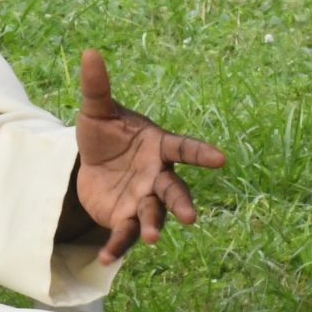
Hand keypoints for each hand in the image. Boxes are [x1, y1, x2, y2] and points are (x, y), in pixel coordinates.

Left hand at [67, 49, 227, 263]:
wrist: (90, 164)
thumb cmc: (104, 134)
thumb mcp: (96, 111)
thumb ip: (97, 87)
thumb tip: (89, 53)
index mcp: (158, 146)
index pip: (183, 148)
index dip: (201, 153)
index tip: (221, 159)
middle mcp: (157, 176)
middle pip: (174, 191)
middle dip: (182, 203)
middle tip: (190, 217)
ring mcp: (144, 200)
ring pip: (154, 216)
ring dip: (153, 227)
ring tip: (152, 239)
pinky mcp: (126, 218)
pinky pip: (125, 235)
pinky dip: (118, 247)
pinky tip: (106, 259)